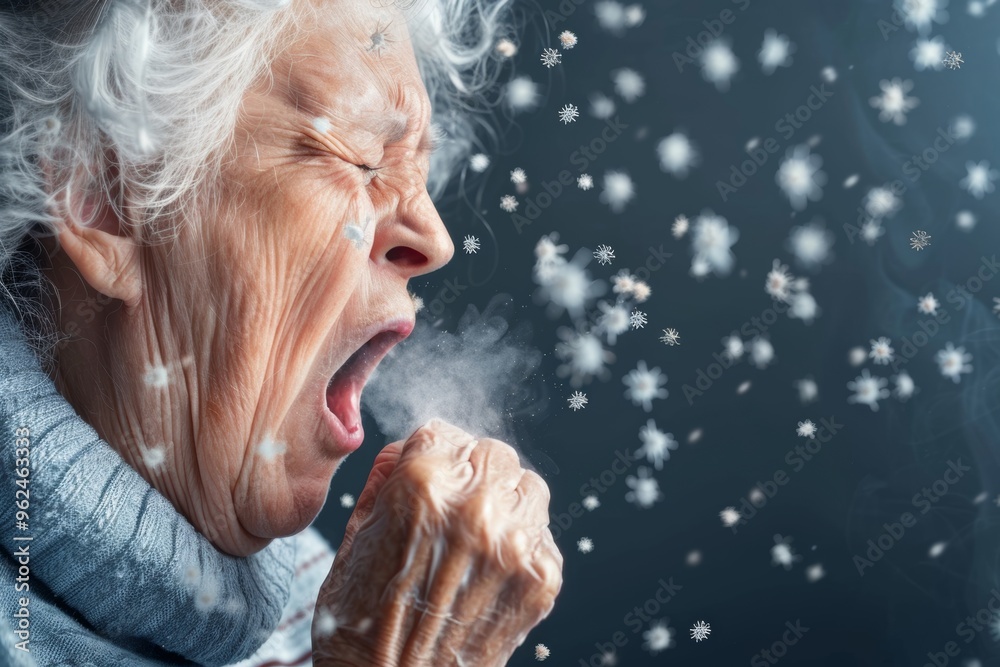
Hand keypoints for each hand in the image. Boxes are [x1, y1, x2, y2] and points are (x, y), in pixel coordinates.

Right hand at [311, 419, 562, 665]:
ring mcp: (515, 544)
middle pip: (494, 452)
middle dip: (473, 471)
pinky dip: (522, 546)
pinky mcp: (541, 579)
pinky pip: (543, 536)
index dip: (433, 453)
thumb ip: (384, 478)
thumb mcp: (354, 538)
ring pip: (529, 486)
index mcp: (422, 486)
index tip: (430, 472)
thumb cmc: (360, 624)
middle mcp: (476, 507)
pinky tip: (490, 571)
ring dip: (506, 502)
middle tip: (456, 505)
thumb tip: (409, 447)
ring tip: (479, 536)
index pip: (444, 431)